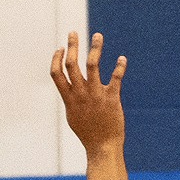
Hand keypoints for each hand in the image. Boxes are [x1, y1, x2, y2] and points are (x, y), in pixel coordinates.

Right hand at [51, 30, 126, 155]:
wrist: (103, 146)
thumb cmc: (87, 132)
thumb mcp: (72, 115)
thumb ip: (70, 98)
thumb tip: (67, 87)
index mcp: (69, 98)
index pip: (56, 73)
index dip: (56, 59)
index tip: (60, 48)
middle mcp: (81, 94)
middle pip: (72, 64)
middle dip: (72, 46)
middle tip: (73, 33)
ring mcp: (96, 94)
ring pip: (93, 65)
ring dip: (95, 47)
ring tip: (98, 35)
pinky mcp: (112, 97)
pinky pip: (116, 77)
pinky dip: (120, 67)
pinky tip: (122, 59)